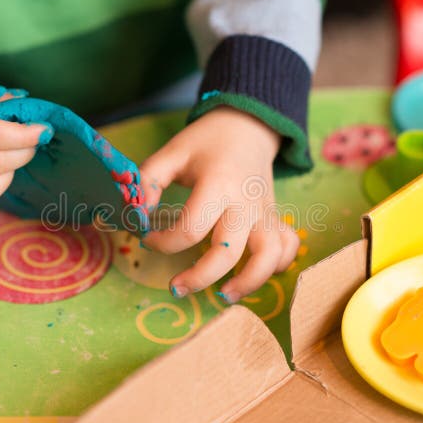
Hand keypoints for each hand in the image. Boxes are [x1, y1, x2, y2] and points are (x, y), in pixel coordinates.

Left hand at [140, 107, 298, 301]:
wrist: (247, 126)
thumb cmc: (205, 142)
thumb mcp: (171, 153)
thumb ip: (148, 182)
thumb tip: (135, 216)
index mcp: (218, 185)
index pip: (190, 228)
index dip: (163, 242)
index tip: (148, 240)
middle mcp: (245, 204)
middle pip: (229, 252)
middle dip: (200, 278)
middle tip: (175, 289)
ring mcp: (266, 213)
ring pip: (268, 258)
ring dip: (248, 283)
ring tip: (223, 296)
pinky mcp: (276, 218)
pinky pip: (288, 248)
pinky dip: (278, 266)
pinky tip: (254, 273)